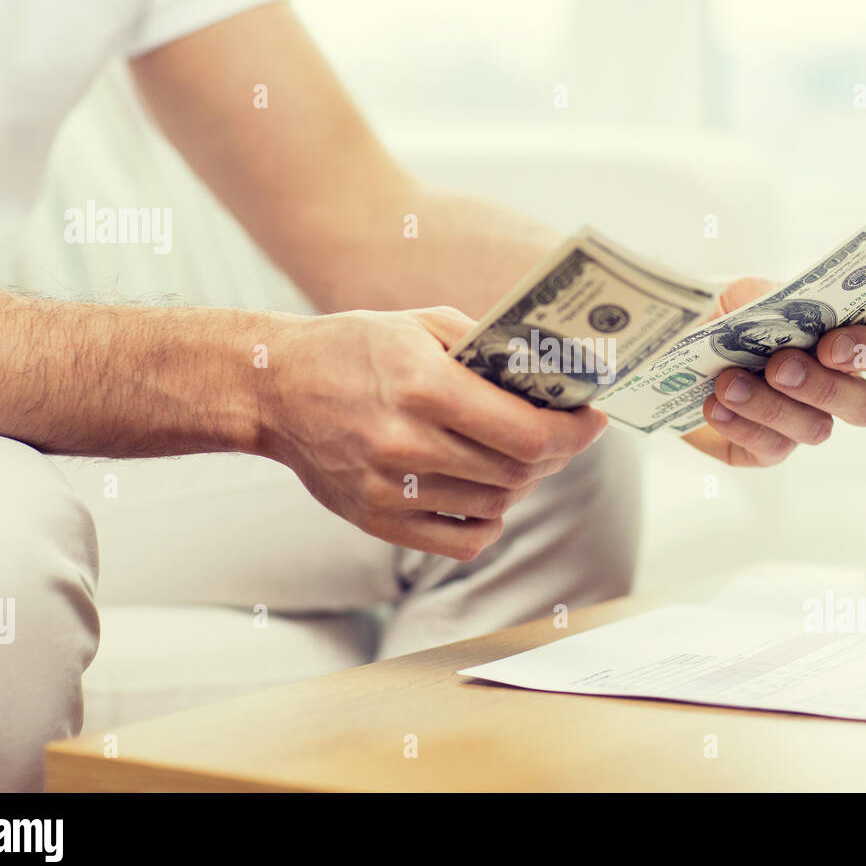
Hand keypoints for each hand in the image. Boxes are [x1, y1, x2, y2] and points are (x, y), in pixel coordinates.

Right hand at [260, 306, 607, 559]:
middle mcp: (407, 443)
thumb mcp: (422, 325)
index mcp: (423, 387)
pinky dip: (491, 519)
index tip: (592, 421)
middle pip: (520, 471)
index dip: (575, 432)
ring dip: (525, 481)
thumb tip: (555, 378)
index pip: (528, 432)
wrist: (273, 389)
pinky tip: (487, 491)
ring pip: (498, 504)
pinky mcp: (377, 520)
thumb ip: (489, 350)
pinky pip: (464, 540)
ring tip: (522, 454)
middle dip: (558, 452)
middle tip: (566, 434)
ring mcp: (390, 489)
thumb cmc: (354, 348)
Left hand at [683, 277, 865, 466]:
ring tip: (728, 383)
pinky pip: (769, 448)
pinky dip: (741, 425)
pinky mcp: (767, 450)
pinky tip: (715, 406)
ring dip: (771, 405)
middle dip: (824, 387)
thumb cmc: (726, 317)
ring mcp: (805, 422)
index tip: (831, 344)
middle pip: (865, 405)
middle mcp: (836, 386)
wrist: (678, 351)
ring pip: (816, 430)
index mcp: (846, 340)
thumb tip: (785, 309)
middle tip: (780, 367)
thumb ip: (777, 298)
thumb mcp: (749, 293)